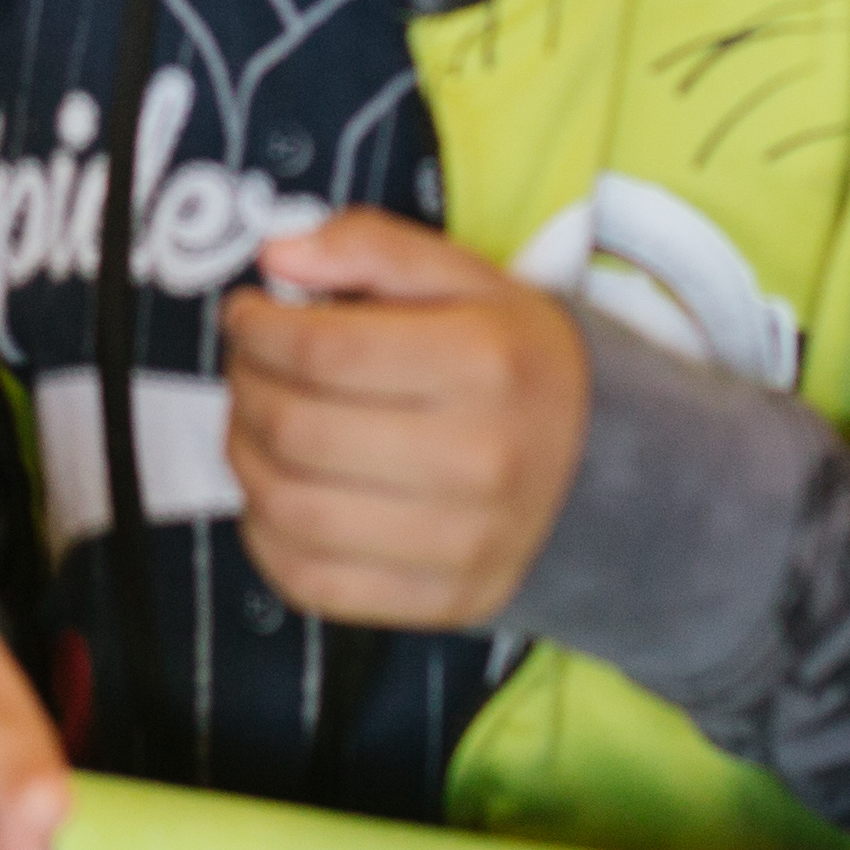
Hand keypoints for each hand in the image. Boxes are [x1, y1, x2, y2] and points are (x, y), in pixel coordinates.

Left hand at [223, 210, 588, 628]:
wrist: (605, 465)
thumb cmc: (517, 364)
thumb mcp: (468, 279)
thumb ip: (373, 248)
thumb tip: (279, 258)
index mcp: (486, 364)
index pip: (322, 350)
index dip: (258, 329)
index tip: (247, 315)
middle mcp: (480, 459)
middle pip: (298, 429)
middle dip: (246, 388)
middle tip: (248, 367)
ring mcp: (464, 543)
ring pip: (291, 509)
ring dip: (244, 459)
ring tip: (256, 425)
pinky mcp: (444, 601)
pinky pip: (310, 582)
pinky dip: (266, 536)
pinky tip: (277, 494)